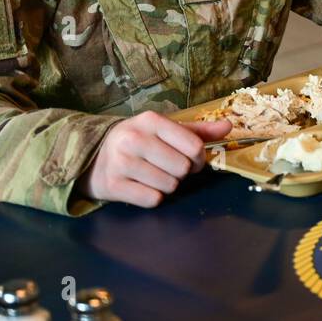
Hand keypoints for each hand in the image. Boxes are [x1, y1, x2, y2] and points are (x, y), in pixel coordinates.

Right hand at [80, 113, 231, 207]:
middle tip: (169, 169)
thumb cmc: (138, 142)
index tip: (191, 160)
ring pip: (169, 186)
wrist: (93, 157)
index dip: (199, 159)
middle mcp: (134, 139)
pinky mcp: (112, 185)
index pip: (194, 146)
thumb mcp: (164, 130)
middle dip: (181, 173)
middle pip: (182, 169)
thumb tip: (228, 126)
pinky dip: (152, 197)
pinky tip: (141, 186)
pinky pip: (151, 200)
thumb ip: (197, 130)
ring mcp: (121, 162)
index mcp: (151, 121)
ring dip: (167, 185)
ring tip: (153, 176)